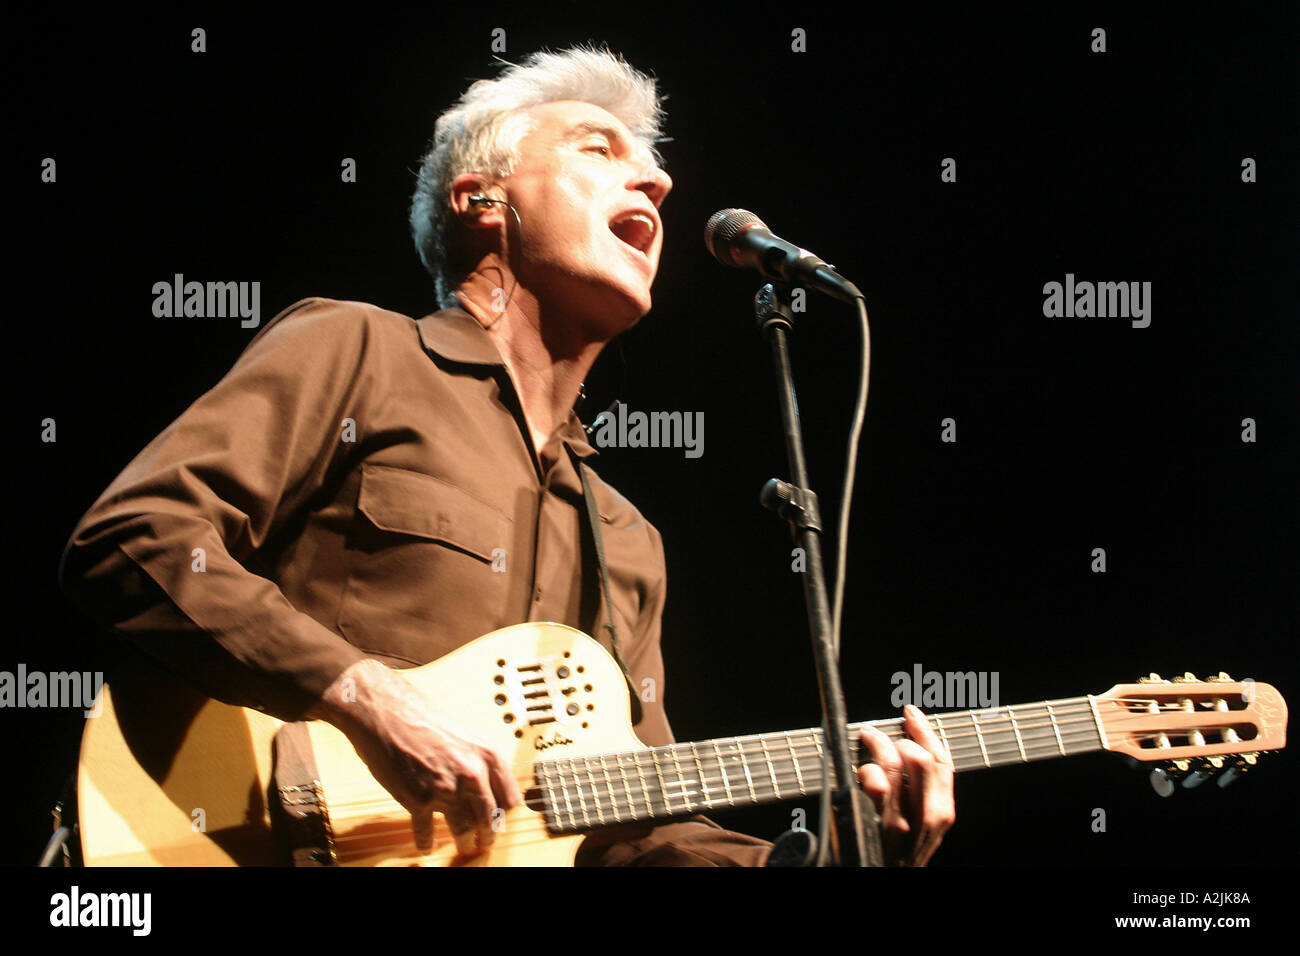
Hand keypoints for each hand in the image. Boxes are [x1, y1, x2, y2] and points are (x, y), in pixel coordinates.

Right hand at [309, 658, 522, 856]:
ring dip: (463, 843)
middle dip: (488, 836)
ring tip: (463, 847)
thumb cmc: (422, 719)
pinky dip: (426, 842)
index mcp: (487, 756)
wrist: (387, 713)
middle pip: (490, 819)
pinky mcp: (418, 800)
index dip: (504, 814)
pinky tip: (426, 846)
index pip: (510, 799)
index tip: (500, 821)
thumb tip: (488, 788)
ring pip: (463, 830)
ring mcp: (446, 789)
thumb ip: (479, 761)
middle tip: (484, 843)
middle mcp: (472, 774)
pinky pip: (426, 832)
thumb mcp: (465, 735)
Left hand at [856, 704, 954, 865]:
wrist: (870, 872)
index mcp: (942, 813)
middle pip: (920, 760)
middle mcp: (927, 820)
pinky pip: (873, 787)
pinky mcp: (876, 830)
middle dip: (896, 738)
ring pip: (893, 769)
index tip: (909, 713)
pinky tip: (861, 772)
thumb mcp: (918, 819)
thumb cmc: (892, 847)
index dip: (924, 731)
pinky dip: (865, 771)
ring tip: (863, 745)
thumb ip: (920, 788)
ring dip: (875, 747)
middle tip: (874, 734)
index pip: (941, 762)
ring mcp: (900, 827)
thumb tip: (908, 741)